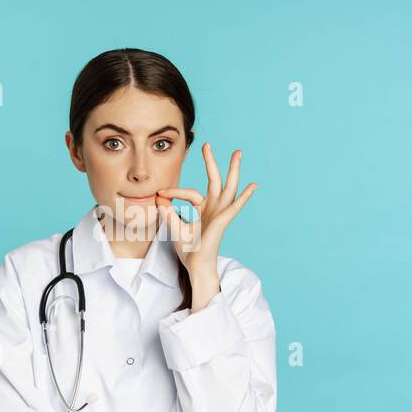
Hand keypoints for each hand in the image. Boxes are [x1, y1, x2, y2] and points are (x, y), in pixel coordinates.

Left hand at [155, 142, 257, 311]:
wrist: (195, 267)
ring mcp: (220, 214)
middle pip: (215, 181)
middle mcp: (214, 209)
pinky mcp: (223, 222)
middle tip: (207, 144)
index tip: (160, 194)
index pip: (190, 193)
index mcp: (204, 210)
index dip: (174, 192)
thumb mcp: (175, 228)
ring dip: (233, 170)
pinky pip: (234, 207)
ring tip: (237, 153)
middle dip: (212, 162)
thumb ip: (168, 213)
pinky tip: (253, 186)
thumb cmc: (188, 252)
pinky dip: (244, 197)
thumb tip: (158, 198)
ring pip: (228, 188)